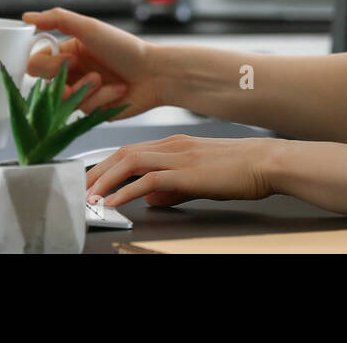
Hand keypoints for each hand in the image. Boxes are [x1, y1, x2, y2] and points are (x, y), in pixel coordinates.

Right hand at [21, 7, 163, 118]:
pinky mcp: (92, 110)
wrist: (156, 73)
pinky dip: (101, 98)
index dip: (48, 65)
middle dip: (67, 79)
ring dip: (86, 90)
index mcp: (68, 51)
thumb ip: (58, 19)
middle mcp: (72, 72)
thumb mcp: (90, 28)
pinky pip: (82, 111)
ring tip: (106, 81)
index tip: (70, 59)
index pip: (36, 63)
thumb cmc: (125, 48)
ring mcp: (81, 92)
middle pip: (44, 84)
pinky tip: (118, 90)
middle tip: (92, 72)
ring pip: (61, 101)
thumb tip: (26, 16)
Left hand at [85, 134, 282, 207]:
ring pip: (130, 162)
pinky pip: (147, 180)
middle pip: (123, 153)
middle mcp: (172, 145)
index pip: (130, 150)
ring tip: (89, 197)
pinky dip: (126, 191)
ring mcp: (178, 156)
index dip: (106, 165)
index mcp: (175, 144)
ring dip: (105, 180)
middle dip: (97, 172)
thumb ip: (172, 189)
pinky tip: (114, 203)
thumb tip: (149, 200)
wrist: (266, 162)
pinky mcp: (186, 172)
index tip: (90, 181)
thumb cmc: (239, 170)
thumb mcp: (199, 179)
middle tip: (79, 190)